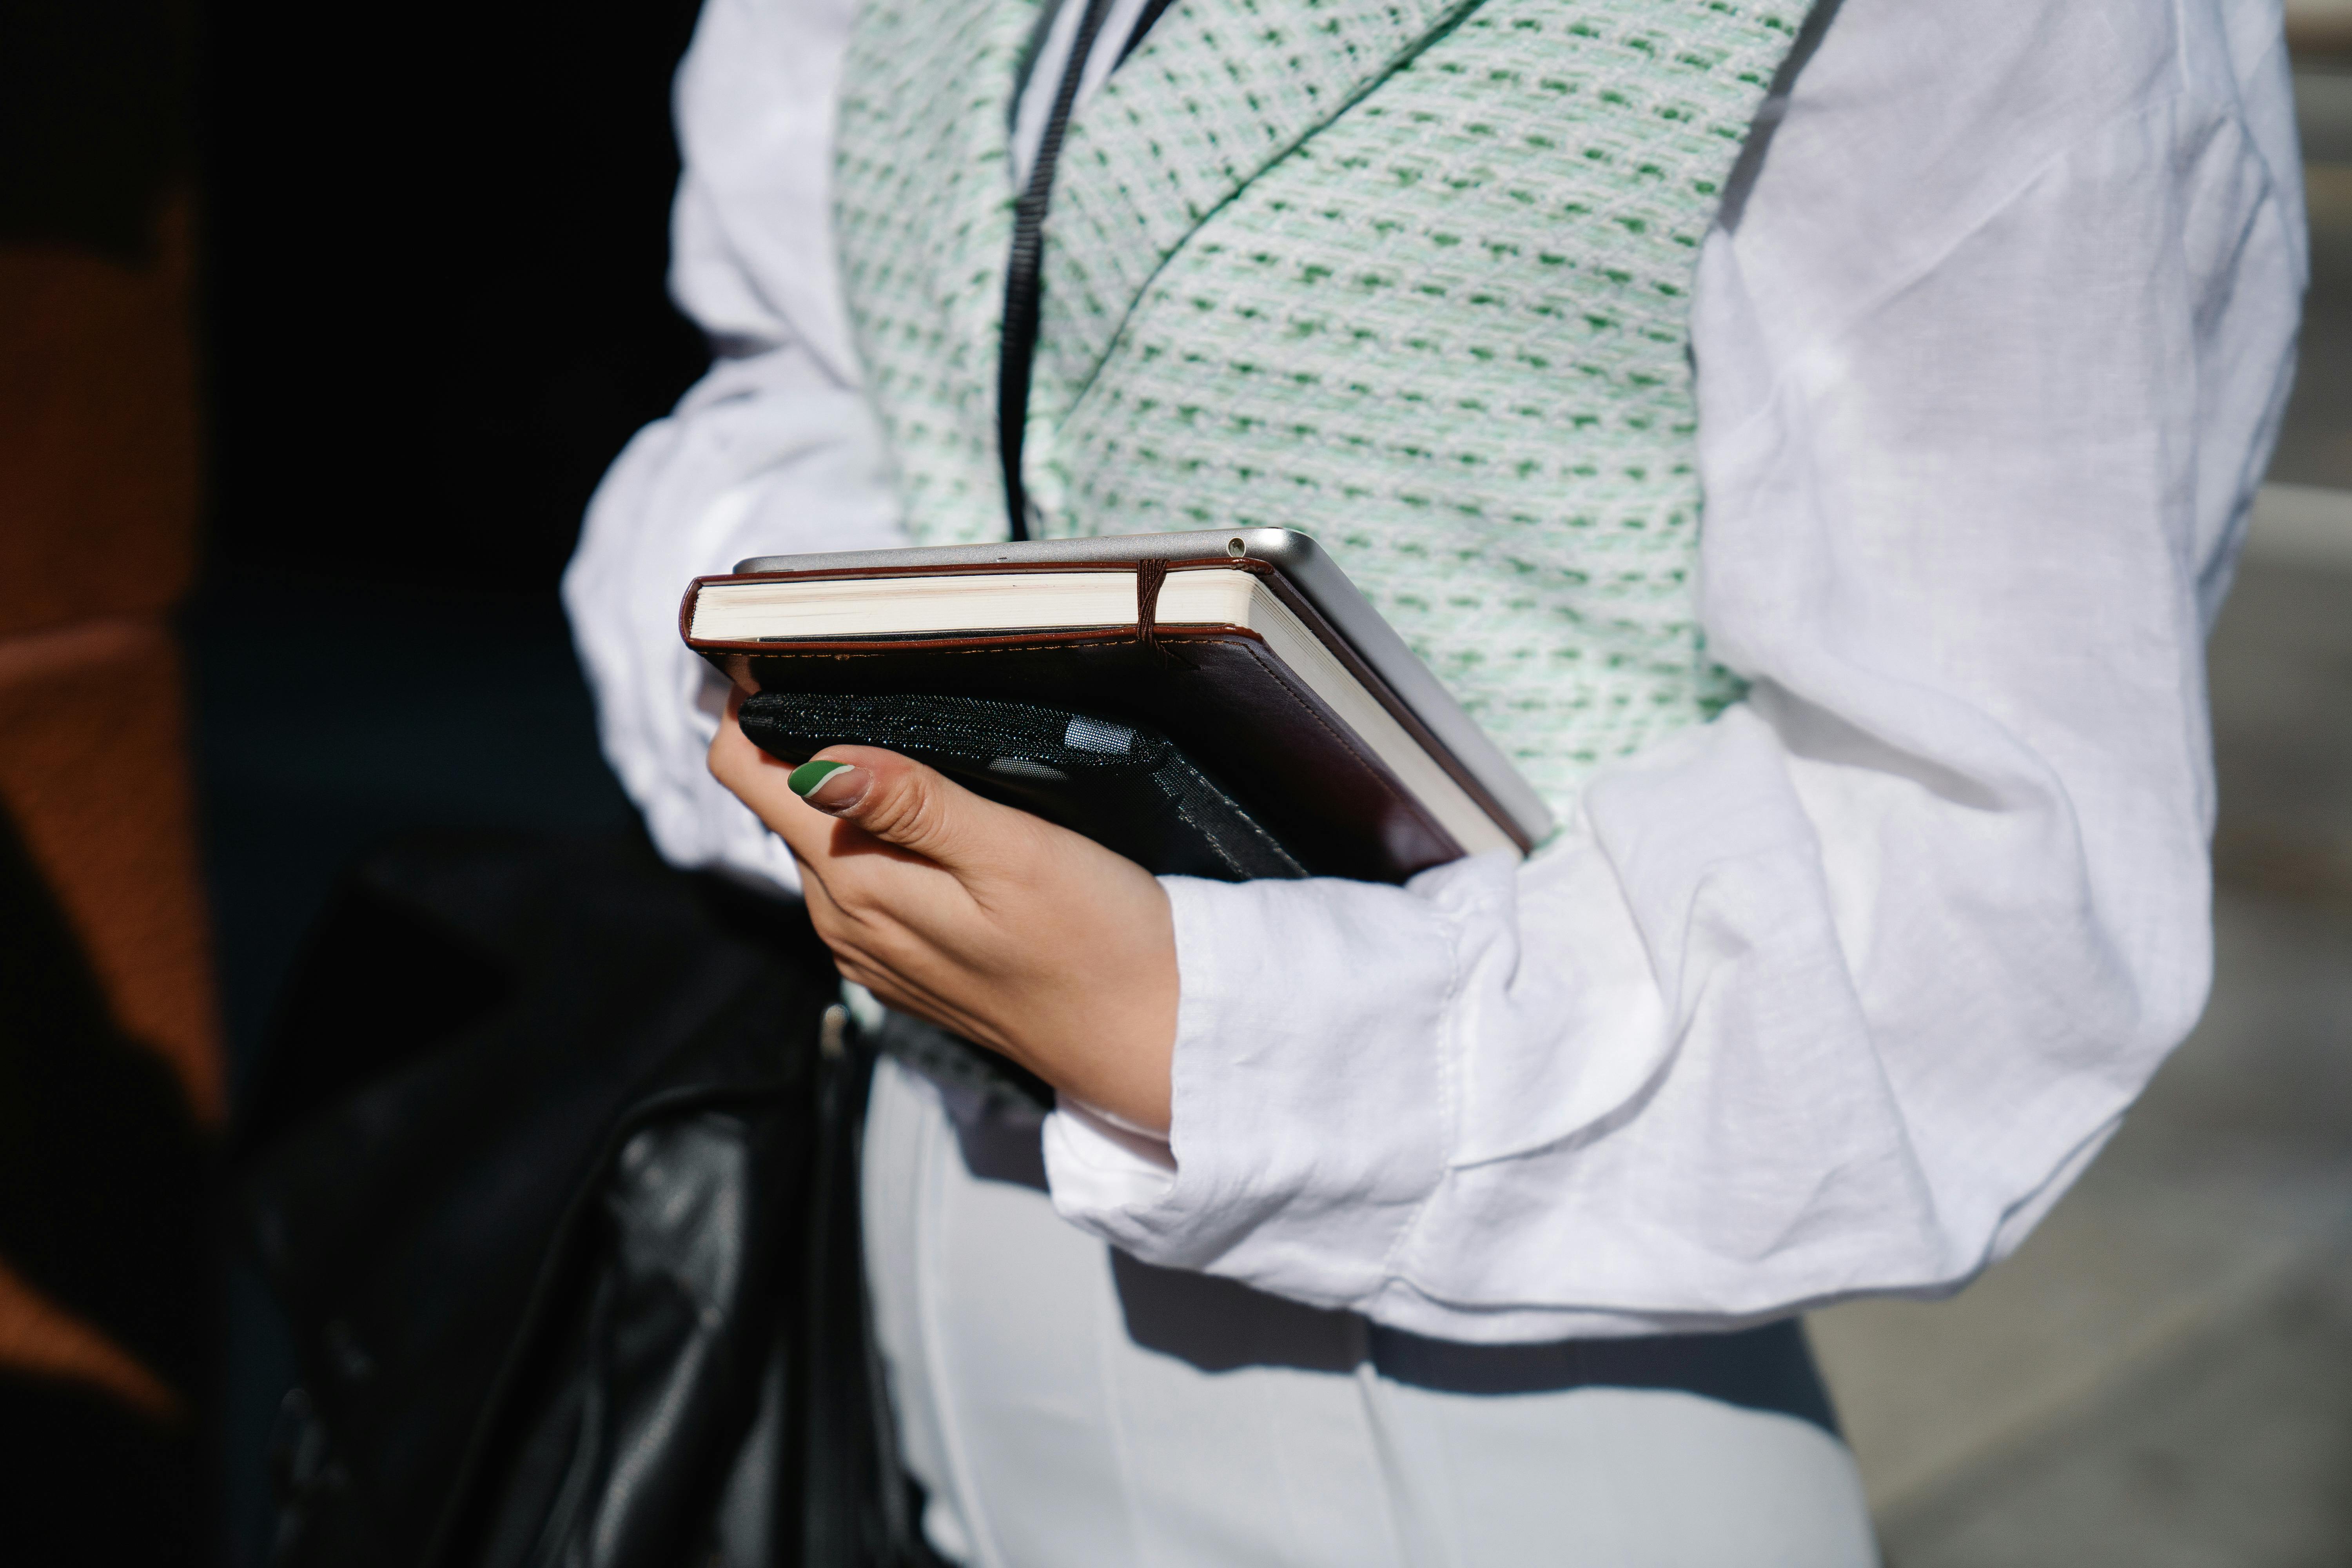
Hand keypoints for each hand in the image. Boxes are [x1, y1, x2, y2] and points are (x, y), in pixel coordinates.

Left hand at [709, 692, 1177, 1130]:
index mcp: (855, 882)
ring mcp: (869, 948)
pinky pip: (858, 883)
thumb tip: (813, 762)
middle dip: (801, 738)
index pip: (745, 777)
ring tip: (908, 737)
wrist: (1148, 1039)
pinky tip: (932, 819)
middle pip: (778, 802)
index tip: (783, 652)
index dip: (751, 708)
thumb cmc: (1100, 942)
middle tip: (863, 674)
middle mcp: (843, 920)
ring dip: (842, 789)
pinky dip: (875, 838)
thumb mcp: (1014, 854)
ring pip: (818, 840)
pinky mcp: (903, 964)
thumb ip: (913, 804)